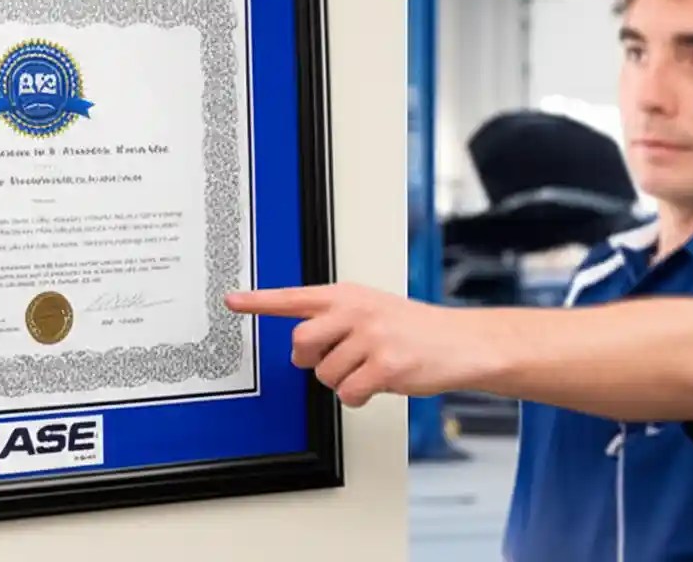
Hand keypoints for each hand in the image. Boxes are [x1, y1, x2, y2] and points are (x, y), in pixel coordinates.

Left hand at [224, 282, 468, 406]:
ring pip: (325, 374)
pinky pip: (348, 393)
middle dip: (310, 360)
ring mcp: (371, 337)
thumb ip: (335, 319)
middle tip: (331, 360)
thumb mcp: (371, 308)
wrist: (459, 342)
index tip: (232, 300)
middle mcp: (356, 311)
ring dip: (342, 381)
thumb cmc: (413, 329)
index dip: (259, 301)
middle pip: (300, 343)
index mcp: (347, 295)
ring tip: (369, 367)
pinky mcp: (386, 365)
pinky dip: (358, 397)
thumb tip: (302, 346)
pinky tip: (378, 383)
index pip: (294, 297)